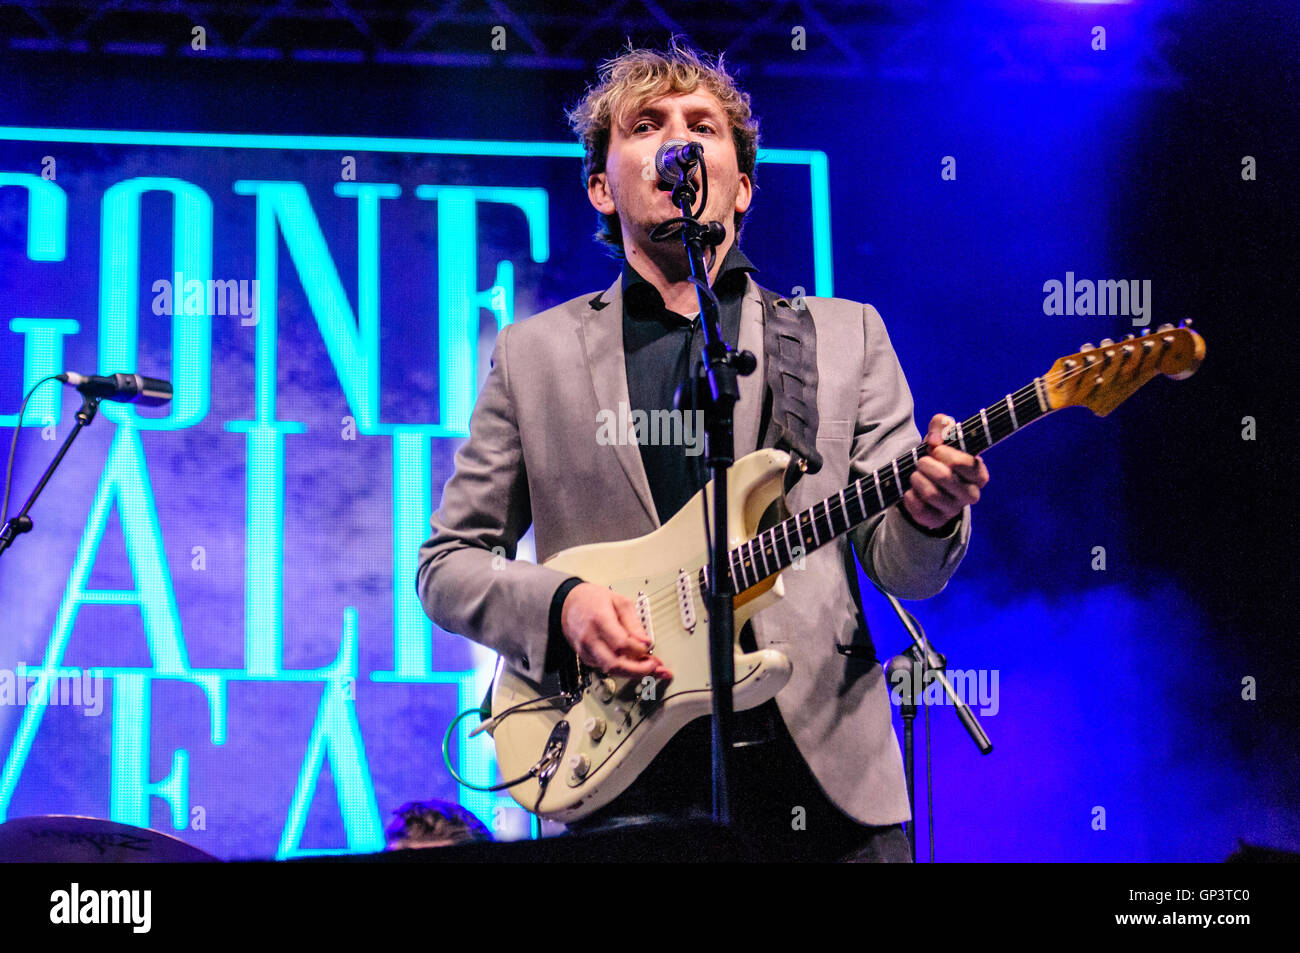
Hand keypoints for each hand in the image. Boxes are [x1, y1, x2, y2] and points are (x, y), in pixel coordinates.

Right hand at [560, 583, 671, 679]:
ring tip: (652, 669)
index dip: (638, 650)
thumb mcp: (618, 601)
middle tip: (656, 667)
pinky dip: (624, 669)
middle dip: (639, 670)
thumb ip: (633, 622)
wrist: (568, 604)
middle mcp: (590, 639)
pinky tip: (636, 665)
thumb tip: (645, 641)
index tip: (650, 647)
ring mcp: (586, 651)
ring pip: (611, 671)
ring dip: (634, 673)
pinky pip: (607, 668)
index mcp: (599, 620)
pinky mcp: (587, 658)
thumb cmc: (592, 600)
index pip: (620, 644)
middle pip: (615, 664)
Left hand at [902, 414, 989, 529]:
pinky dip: (910, 496)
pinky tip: (911, 490)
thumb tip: (934, 440)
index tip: (935, 449)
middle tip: (921, 462)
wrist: (926, 481)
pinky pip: (920, 510)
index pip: (965, 463)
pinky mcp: (937, 521)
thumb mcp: (941, 436)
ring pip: (931, 494)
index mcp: (979, 474)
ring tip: (915, 475)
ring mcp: (954, 509)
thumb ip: (942, 425)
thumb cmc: (938, 456)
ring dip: (917, 479)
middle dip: (926, 464)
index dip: (945, 453)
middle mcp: (971, 494)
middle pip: (945, 477)